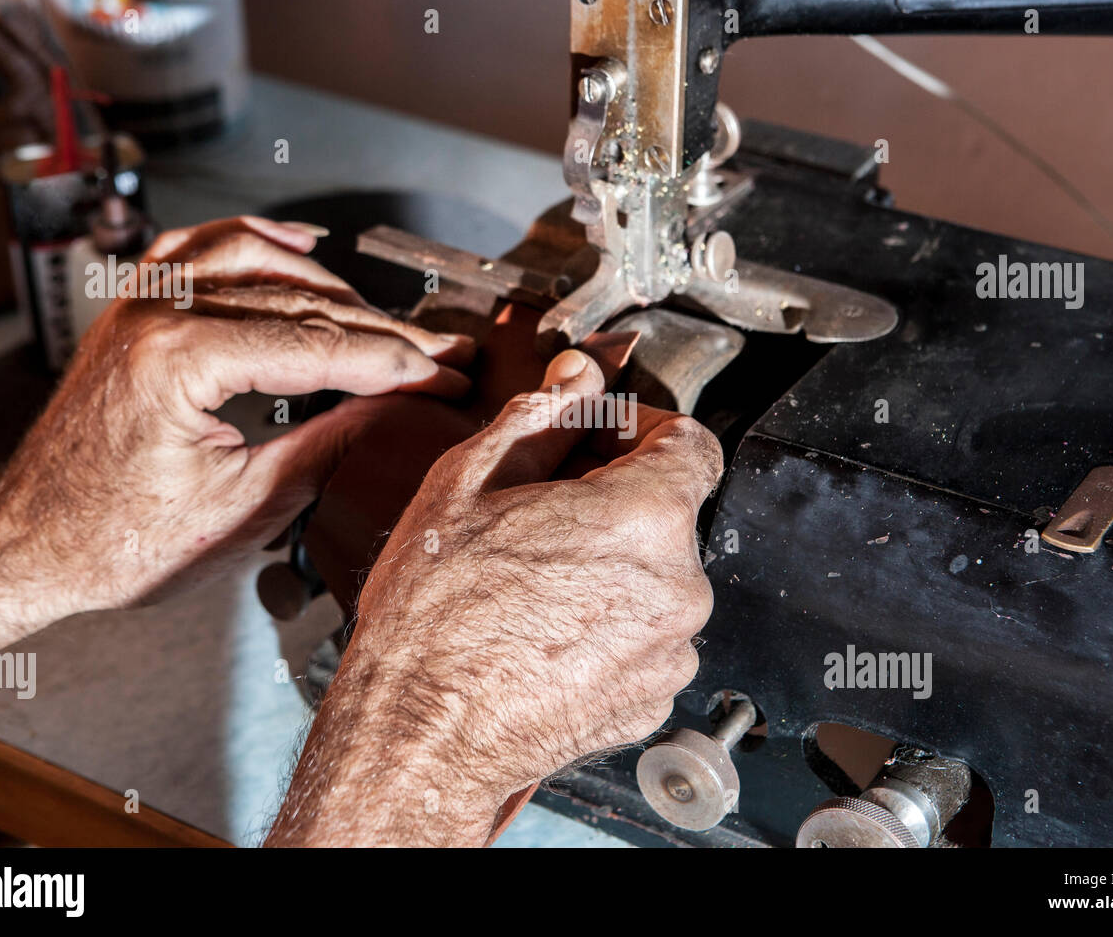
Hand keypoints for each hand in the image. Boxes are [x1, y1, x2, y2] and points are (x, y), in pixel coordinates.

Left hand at [0, 216, 472, 653]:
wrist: (33, 544)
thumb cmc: (117, 540)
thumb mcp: (243, 507)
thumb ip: (326, 446)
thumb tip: (394, 410)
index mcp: (180, 360)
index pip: (320, 347)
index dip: (396, 365)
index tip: (447, 376)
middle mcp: (158, 312)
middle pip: (302, 303)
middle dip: (384, 332)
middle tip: (444, 351)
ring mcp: (141, 302)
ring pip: (261, 260)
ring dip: (335, 289)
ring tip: (391, 322)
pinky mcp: (134, 308)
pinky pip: (201, 246)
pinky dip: (258, 241)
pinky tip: (302, 244)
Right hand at [268, 349, 722, 845]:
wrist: (420, 732)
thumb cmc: (434, 617)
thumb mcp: (467, 483)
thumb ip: (539, 417)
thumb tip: (577, 379)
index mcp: (643, 516)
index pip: (692, 443)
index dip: (645, 430)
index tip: (605, 440)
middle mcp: (678, 584)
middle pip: (669, 515)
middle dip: (615, 502)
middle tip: (542, 514)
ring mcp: (672, 650)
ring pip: (657, 579)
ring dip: (613, 568)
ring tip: (535, 585)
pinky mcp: (655, 698)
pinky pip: (648, 639)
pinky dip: (612, 626)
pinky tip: (548, 631)